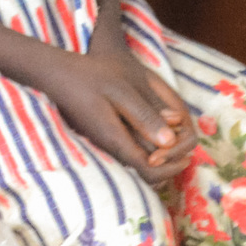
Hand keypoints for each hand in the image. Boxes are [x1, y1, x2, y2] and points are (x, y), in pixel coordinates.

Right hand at [37, 42, 196, 186]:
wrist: (58, 73)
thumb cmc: (90, 77)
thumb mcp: (121, 91)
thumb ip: (144, 116)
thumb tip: (169, 141)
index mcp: (116, 139)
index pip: (149, 170)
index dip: (172, 166)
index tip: (187, 153)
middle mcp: (110, 147)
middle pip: (145, 173)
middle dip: (170, 164)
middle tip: (187, 149)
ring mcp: (105, 144)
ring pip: (138, 164)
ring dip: (160, 157)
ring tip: (176, 139)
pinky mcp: (103, 137)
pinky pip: (131, 152)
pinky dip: (148, 149)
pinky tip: (157, 131)